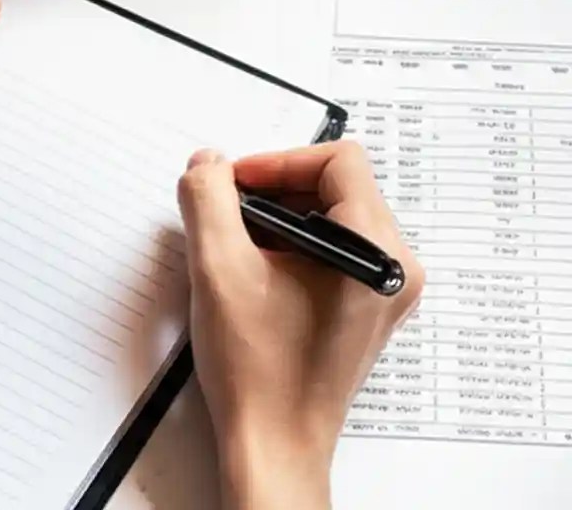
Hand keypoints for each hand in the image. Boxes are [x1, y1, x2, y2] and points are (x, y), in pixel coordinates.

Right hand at [176, 141, 423, 509]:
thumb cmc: (260, 372)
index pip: (339, 161)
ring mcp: (383, 293)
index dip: (278, 161)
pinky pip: (332, 253)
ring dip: (279, 220)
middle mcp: (394, 268)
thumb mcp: (218, 268)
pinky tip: (253, 273)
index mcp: (376, 250)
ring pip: (332, 220)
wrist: (273, 442)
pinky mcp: (364, 311)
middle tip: (227, 211)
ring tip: (236, 247)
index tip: (235, 183)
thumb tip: (208, 165)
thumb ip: (208, 200)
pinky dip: (291, 249)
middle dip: (274, 189)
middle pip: (337, 187)